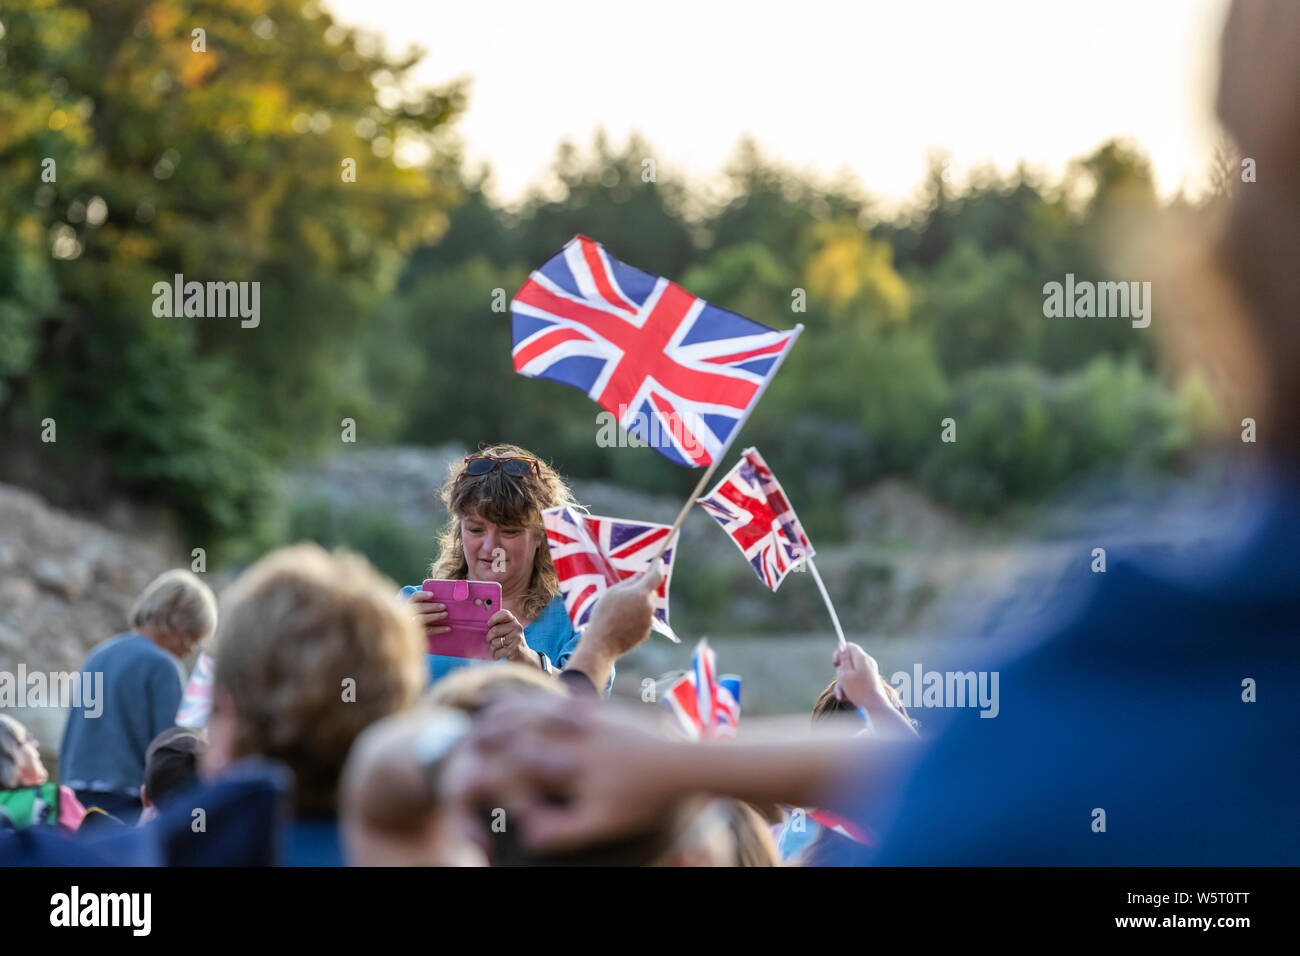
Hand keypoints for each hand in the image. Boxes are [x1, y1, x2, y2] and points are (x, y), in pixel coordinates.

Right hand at [408, 591, 449, 635]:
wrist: (412, 631)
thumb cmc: (422, 612)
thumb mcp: (421, 605)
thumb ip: (428, 601)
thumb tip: (440, 595)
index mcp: (410, 603)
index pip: (415, 597)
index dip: (423, 595)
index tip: (432, 594)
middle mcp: (408, 612)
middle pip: (418, 608)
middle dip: (432, 606)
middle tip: (444, 606)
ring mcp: (412, 623)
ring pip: (422, 619)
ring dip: (435, 616)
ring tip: (445, 614)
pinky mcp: (417, 633)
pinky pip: (428, 631)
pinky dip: (439, 629)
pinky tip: (448, 628)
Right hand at [449, 694, 678, 854]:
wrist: (685, 762)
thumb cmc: (644, 797)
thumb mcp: (603, 823)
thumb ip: (561, 829)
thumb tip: (526, 834)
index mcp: (572, 761)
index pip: (522, 757)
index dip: (495, 760)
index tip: (472, 764)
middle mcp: (578, 733)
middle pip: (527, 725)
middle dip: (498, 728)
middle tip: (474, 731)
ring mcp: (592, 717)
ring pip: (545, 707)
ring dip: (518, 708)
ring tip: (498, 709)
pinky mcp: (606, 710)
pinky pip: (566, 700)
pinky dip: (546, 700)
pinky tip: (541, 701)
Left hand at [486, 609, 539, 667]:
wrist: (523, 656)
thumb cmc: (510, 642)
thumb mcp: (507, 630)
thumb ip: (499, 625)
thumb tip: (485, 626)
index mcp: (514, 621)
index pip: (504, 614)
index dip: (494, 618)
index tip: (489, 624)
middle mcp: (517, 627)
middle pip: (494, 630)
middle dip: (489, 638)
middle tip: (491, 642)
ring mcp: (517, 638)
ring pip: (494, 642)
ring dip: (492, 649)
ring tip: (497, 649)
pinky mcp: (514, 649)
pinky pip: (497, 652)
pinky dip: (495, 655)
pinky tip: (499, 655)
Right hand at [585, 558, 663, 656]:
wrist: (602, 643)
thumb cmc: (604, 614)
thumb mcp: (612, 592)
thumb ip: (629, 582)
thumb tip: (640, 576)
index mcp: (641, 594)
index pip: (656, 576)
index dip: (658, 567)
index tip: (658, 562)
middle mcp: (649, 607)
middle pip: (652, 592)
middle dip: (644, 589)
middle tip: (628, 591)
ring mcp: (649, 621)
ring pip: (648, 606)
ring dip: (640, 603)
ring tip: (621, 609)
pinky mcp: (646, 632)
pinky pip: (644, 619)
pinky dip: (637, 616)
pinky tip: (622, 621)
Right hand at [832, 642, 887, 710]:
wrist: (875, 707)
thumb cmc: (859, 691)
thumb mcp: (846, 673)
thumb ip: (843, 658)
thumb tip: (841, 644)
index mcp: (862, 658)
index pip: (848, 646)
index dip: (839, 653)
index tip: (835, 664)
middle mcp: (867, 663)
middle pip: (848, 661)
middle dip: (840, 672)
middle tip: (841, 680)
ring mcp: (869, 672)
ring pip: (850, 673)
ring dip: (843, 683)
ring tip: (842, 694)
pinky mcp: (869, 681)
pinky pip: (855, 680)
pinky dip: (849, 688)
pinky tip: (845, 697)